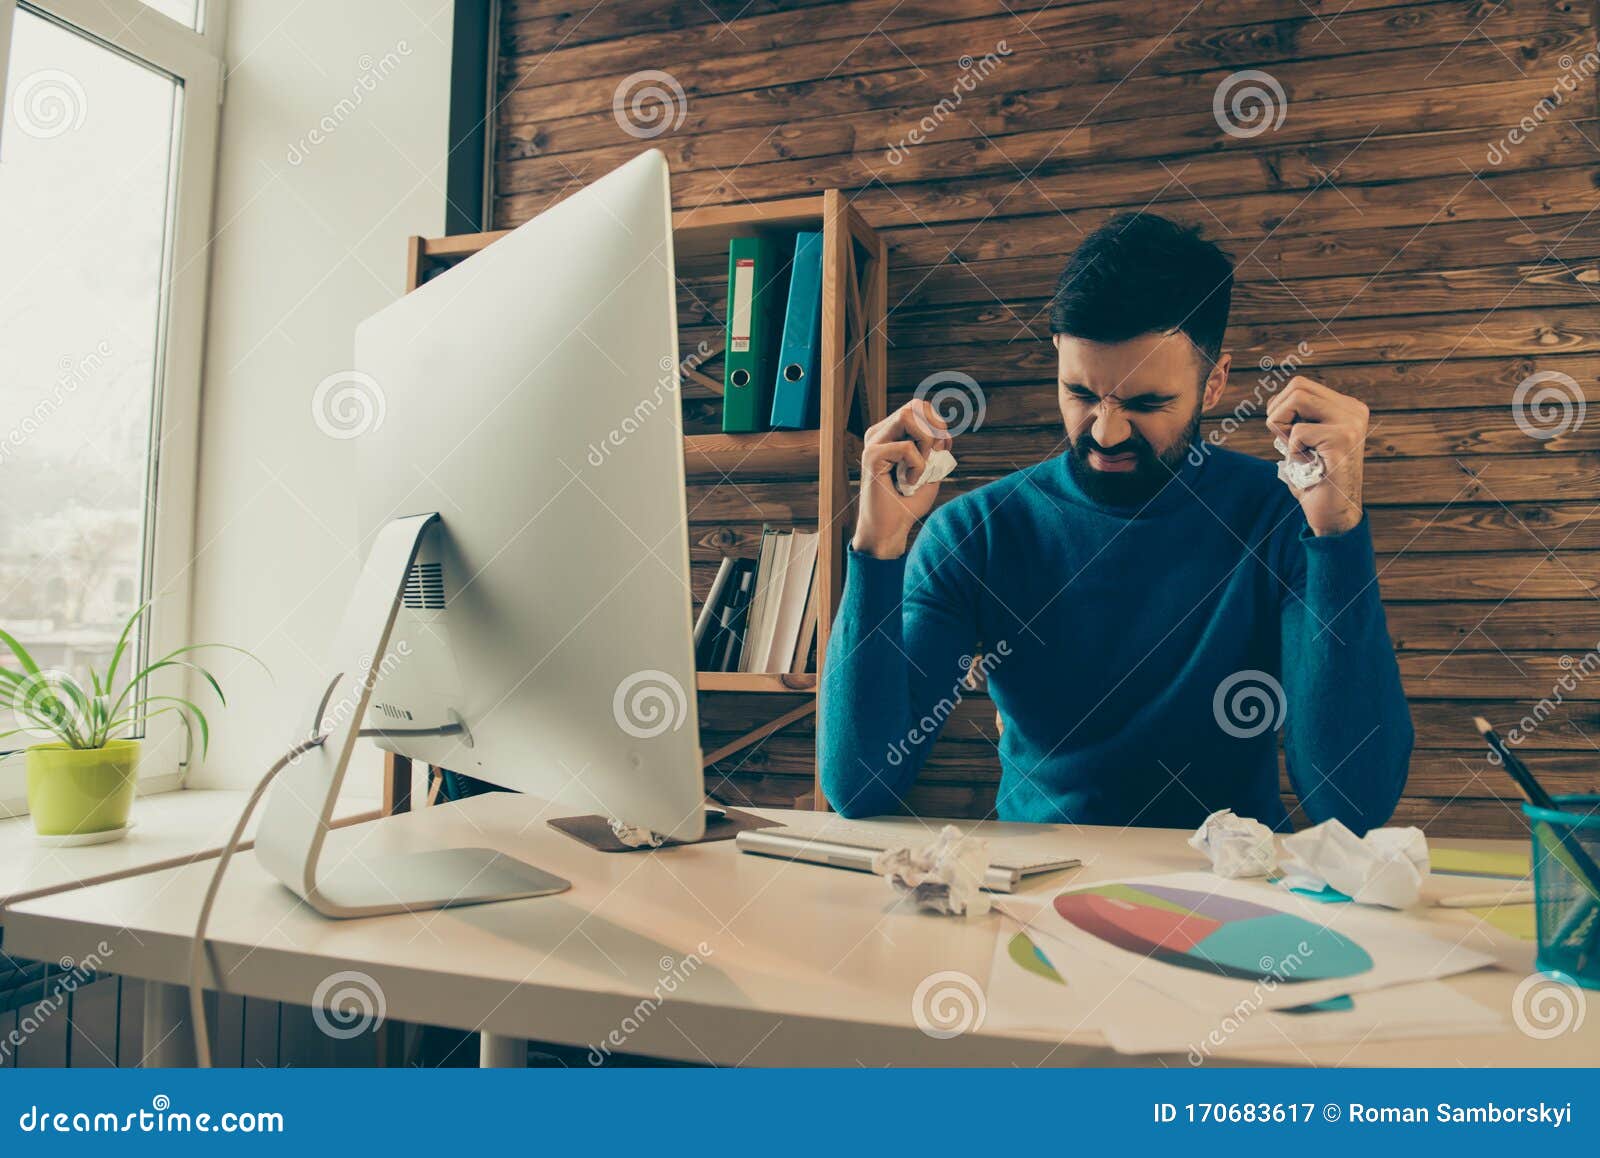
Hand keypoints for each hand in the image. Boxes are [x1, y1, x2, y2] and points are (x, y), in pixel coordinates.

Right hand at [851, 399, 952, 558]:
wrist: (890, 530)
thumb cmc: (908, 503)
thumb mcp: (931, 472)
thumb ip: (937, 449)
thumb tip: (944, 431)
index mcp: (891, 434)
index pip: (918, 407)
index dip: (938, 421)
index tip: (944, 445)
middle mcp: (880, 434)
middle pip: (914, 406)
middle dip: (934, 428)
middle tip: (933, 455)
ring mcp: (874, 443)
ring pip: (907, 416)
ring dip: (925, 442)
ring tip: (921, 465)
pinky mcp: (871, 456)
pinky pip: (906, 447)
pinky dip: (917, 466)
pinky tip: (910, 482)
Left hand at [1265, 375, 1366, 535]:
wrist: (1334, 514)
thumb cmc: (1314, 480)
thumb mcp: (1306, 442)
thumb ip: (1297, 418)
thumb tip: (1275, 401)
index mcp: (1347, 408)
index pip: (1301, 385)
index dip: (1280, 407)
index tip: (1286, 434)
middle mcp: (1354, 410)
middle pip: (1297, 385)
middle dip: (1277, 413)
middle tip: (1285, 441)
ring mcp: (1351, 422)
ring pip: (1296, 399)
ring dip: (1282, 427)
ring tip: (1297, 451)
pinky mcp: (1342, 439)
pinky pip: (1297, 432)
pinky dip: (1292, 451)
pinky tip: (1308, 466)